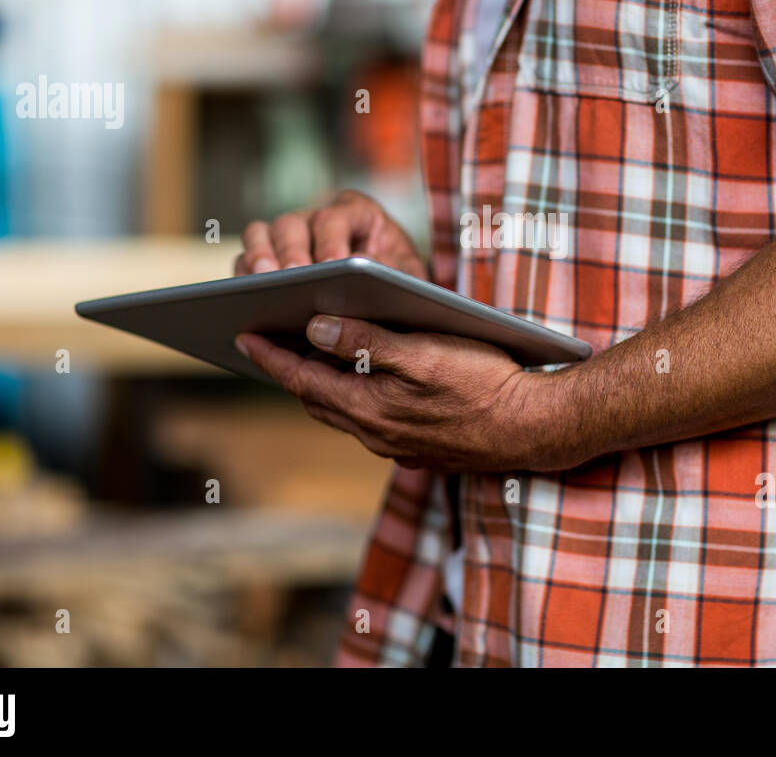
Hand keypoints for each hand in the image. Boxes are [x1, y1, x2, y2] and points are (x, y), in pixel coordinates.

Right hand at [233, 190, 427, 279]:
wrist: (388, 295)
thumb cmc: (399, 281)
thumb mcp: (406, 274)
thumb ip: (390, 267)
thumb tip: (359, 262)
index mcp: (356, 213)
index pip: (336, 218)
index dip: (331, 241)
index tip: (331, 266)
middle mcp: (317, 218)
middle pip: (292, 224)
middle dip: (290, 252)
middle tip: (290, 278)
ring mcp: (288, 237)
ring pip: (260, 234)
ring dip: (258, 258)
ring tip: (260, 284)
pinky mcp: (267, 258)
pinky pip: (245, 260)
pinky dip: (242, 275)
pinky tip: (245, 298)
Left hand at [234, 316, 576, 472]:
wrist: (535, 429)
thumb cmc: (485, 382)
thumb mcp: (425, 351)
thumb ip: (366, 341)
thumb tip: (314, 328)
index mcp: (369, 408)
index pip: (302, 378)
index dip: (270, 355)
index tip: (241, 335)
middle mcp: (375, 434)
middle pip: (316, 397)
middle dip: (289, 368)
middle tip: (266, 340)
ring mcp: (396, 445)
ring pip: (341, 411)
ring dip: (319, 383)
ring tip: (305, 356)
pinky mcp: (417, 447)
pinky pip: (368, 420)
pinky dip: (352, 396)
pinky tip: (361, 380)